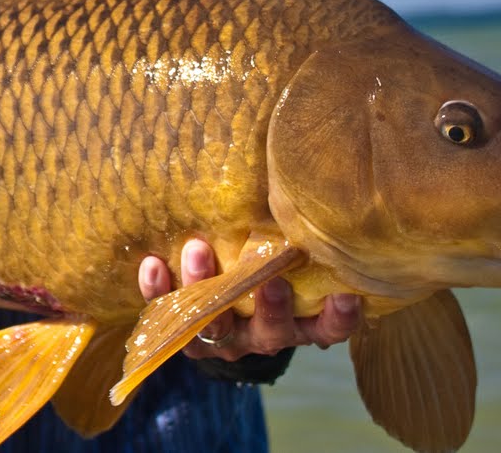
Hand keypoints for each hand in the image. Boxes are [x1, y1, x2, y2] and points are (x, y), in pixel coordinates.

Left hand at [137, 239, 359, 361]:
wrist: (225, 306)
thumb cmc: (268, 263)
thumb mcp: (288, 252)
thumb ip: (297, 227)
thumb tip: (301, 161)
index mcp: (300, 321)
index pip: (328, 328)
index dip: (339, 317)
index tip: (347, 294)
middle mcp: (266, 335)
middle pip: (273, 331)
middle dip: (271, 306)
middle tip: (269, 280)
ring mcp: (225, 339)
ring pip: (216, 326)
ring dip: (206, 289)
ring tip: (197, 251)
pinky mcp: (186, 335)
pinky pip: (169, 317)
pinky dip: (159, 291)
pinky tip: (152, 264)